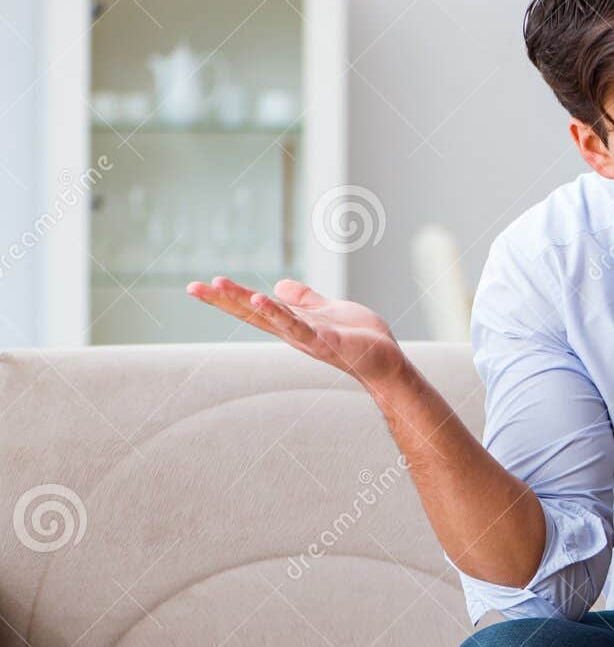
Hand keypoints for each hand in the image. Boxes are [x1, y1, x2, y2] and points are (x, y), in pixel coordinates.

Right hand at [185, 276, 408, 388]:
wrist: (386, 360)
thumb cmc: (359, 338)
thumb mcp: (328, 311)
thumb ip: (304, 300)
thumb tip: (279, 286)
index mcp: (293, 322)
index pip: (254, 307)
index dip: (229, 296)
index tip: (200, 285)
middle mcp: (294, 332)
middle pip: (253, 313)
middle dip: (224, 300)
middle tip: (193, 287)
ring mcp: (308, 338)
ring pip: (271, 318)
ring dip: (246, 302)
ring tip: (221, 285)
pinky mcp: (326, 341)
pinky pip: (299, 326)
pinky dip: (280, 314)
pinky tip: (263, 298)